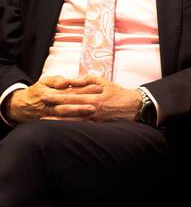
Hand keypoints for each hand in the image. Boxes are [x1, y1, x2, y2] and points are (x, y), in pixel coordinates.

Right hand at [7, 75, 103, 122]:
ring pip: (66, 115)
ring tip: (93, 110)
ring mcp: (50, 115)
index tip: (99, 87)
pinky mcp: (51, 121)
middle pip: (68, 104)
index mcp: (50, 93)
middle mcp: (50, 105)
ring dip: (80, 113)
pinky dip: (73, 123)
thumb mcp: (44, 81)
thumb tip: (65, 82)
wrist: (22, 106)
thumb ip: (56, 80)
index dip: (84, 89)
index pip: (70, 91)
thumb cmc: (38, 91)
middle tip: (99, 101)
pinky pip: (63, 123)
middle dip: (84, 102)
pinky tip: (85, 122)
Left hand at [16, 75, 141, 122]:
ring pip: (73, 119)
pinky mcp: (97, 125)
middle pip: (69, 107)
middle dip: (54, 106)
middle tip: (41, 105)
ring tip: (45, 119)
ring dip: (58, 119)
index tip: (45, 94)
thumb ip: (87, 79)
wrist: (134, 107)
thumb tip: (72, 80)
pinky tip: (61, 127)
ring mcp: (94, 118)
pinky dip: (70, 126)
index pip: (71, 96)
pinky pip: (81, 126)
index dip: (57, 96)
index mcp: (93, 96)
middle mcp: (92, 108)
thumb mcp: (104, 82)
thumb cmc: (118, 93)